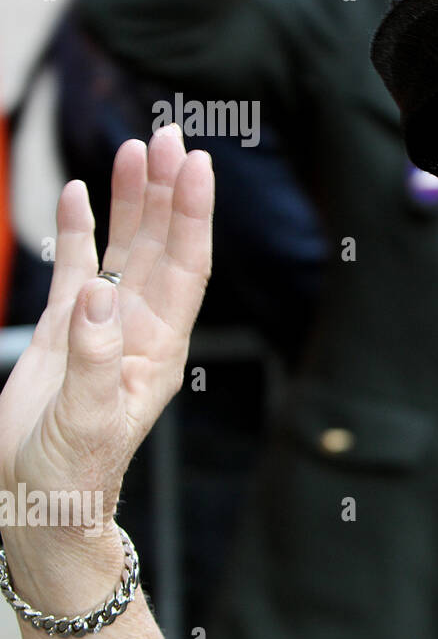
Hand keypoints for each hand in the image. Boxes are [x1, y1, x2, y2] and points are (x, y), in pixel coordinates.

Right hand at [0, 125, 212, 543]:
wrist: (37, 503)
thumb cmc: (73, 475)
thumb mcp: (85, 419)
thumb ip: (91, 356)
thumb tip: (98, 291)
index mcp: (158, 346)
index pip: (186, 266)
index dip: (193, 214)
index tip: (198, 164)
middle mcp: (138, 326)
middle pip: (160, 244)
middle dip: (167, 191)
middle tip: (169, 135)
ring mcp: (102, 324)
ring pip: (123, 247)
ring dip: (130, 200)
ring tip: (133, 148)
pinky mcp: (62, 330)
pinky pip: (75, 266)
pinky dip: (77, 230)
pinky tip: (76, 192)